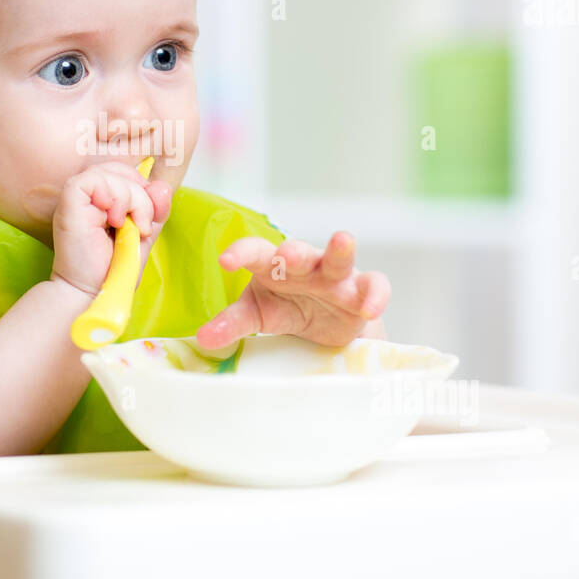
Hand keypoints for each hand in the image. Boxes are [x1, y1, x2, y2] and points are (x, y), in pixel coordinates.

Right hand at [49, 160, 172, 297]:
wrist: (92, 294)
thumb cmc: (111, 271)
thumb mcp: (141, 238)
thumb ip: (153, 213)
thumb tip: (162, 186)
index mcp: (103, 201)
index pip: (125, 173)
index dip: (142, 188)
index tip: (146, 219)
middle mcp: (89, 197)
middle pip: (119, 170)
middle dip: (140, 194)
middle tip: (141, 224)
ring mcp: (77, 199)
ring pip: (108, 173)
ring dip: (130, 198)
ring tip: (125, 227)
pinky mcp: (69, 203)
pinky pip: (90, 180)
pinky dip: (111, 195)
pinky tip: (112, 220)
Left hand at [195, 232, 390, 348]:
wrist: (326, 325)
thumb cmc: (285, 307)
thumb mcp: (257, 314)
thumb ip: (232, 323)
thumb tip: (203, 338)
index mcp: (272, 266)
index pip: (255, 253)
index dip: (241, 253)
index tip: (225, 260)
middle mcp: (304, 265)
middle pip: (298, 252)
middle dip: (293, 251)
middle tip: (286, 254)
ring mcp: (335, 276)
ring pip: (339, 258)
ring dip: (341, 250)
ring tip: (343, 240)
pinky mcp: (360, 291)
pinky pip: (373, 285)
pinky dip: (375, 294)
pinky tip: (371, 308)